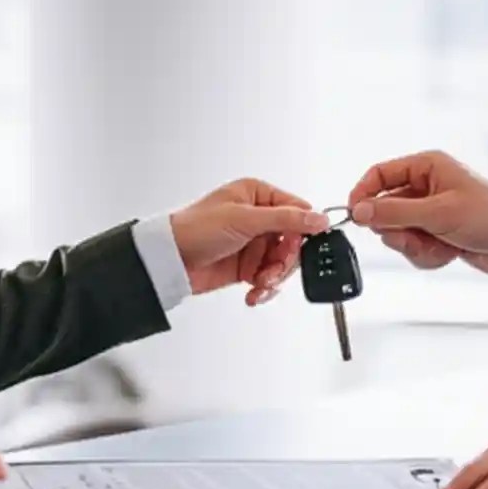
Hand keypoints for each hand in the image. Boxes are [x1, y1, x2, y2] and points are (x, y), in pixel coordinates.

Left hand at [171, 178, 328, 304]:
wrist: (168, 260)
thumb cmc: (195, 228)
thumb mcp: (244, 219)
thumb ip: (285, 219)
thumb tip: (319, 219)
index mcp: (258, 195)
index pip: (297, 211)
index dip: (302, 232)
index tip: (301, 247)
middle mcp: (258, 218)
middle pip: (293, 241)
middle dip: (285, 260)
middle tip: (273, 269)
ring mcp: (252, 243)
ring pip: (282, 263)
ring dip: (274, 277)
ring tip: (259, 284)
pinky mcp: (246, 266)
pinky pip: (267, 278)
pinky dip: (264, 289)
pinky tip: (254, 293)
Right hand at [347, 151, 487, 287]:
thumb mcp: (439, 213)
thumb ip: (395, 213)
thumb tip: (360, 212)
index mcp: (428, 166)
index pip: (380, 174)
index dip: (364, 195)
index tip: (355, 217)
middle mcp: (427, 186)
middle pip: (385, 209)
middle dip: (398, 230)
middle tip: (414, 238)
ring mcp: (432, 212)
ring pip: (398, 233)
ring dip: (414, 246)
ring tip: (440, 246)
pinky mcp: (438, 233)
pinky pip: (413, 247)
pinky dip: (427, 255)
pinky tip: (449, 254)